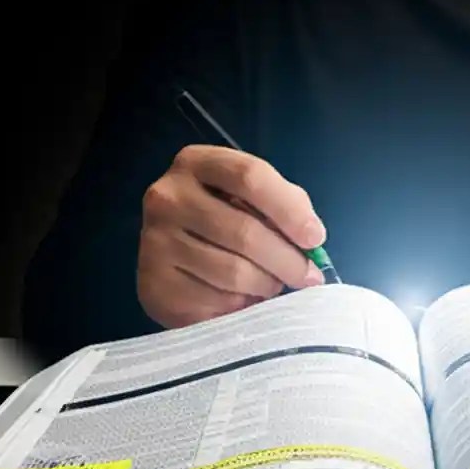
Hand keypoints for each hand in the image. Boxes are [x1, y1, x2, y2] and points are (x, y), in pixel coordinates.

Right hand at [137, 145, 326, 327]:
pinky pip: (215, 301)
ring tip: (274, 284)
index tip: (315, 237)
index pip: (250, 176)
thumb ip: (283, 205)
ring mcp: (155, 241)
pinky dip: (241, 305)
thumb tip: (311, 237)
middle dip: (287, 259)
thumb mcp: (252, 198)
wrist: (172, 255)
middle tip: (309, 277)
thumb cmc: (225, 218)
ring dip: (266, 284)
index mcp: (196, 163)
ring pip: (233, 272)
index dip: (289, 209)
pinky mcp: (154, 284)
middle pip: (244, 230)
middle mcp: (167, 197)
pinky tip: (244, 298)